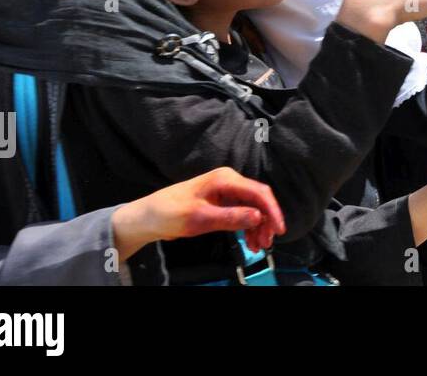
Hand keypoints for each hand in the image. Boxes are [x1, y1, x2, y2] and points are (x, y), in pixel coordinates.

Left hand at [110, 167, 284, 260]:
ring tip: (258, 246)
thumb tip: (258, 217)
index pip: (258, 193)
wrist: (147, 217)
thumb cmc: (169, 213)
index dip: (272, 211)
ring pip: (252, 209)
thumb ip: (230, 217)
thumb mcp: (199, 218)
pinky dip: (248, 227)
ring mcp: (226, 192)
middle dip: (266, 221)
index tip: (279, 229)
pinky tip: (250, 241)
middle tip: (268, 243)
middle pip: (258, 200)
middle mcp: (229, 182)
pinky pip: (242, 214)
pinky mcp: (222, 203)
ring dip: (258, 227)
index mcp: (225, 179)